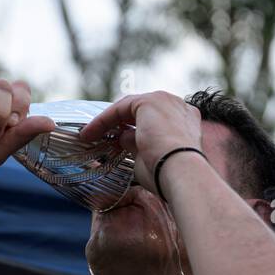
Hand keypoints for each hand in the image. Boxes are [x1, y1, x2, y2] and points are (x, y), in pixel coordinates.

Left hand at [77, 91, 202, 194]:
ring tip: (89, 135)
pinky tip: (90, 133)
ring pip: (129, 107)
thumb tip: (122, 139)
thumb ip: (136, 146)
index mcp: (185, 121)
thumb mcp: (150, 159)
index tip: (116, 142)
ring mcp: (165, 101)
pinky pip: (120, 108)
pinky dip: (103, 120)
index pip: (154, 120)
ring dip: (108, 121)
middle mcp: (177, 106)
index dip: (133, 129)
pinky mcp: (149, 101)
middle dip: (119, 122)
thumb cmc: (169, 174)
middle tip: (99, 136)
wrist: (181, 172)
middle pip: (141, 111)